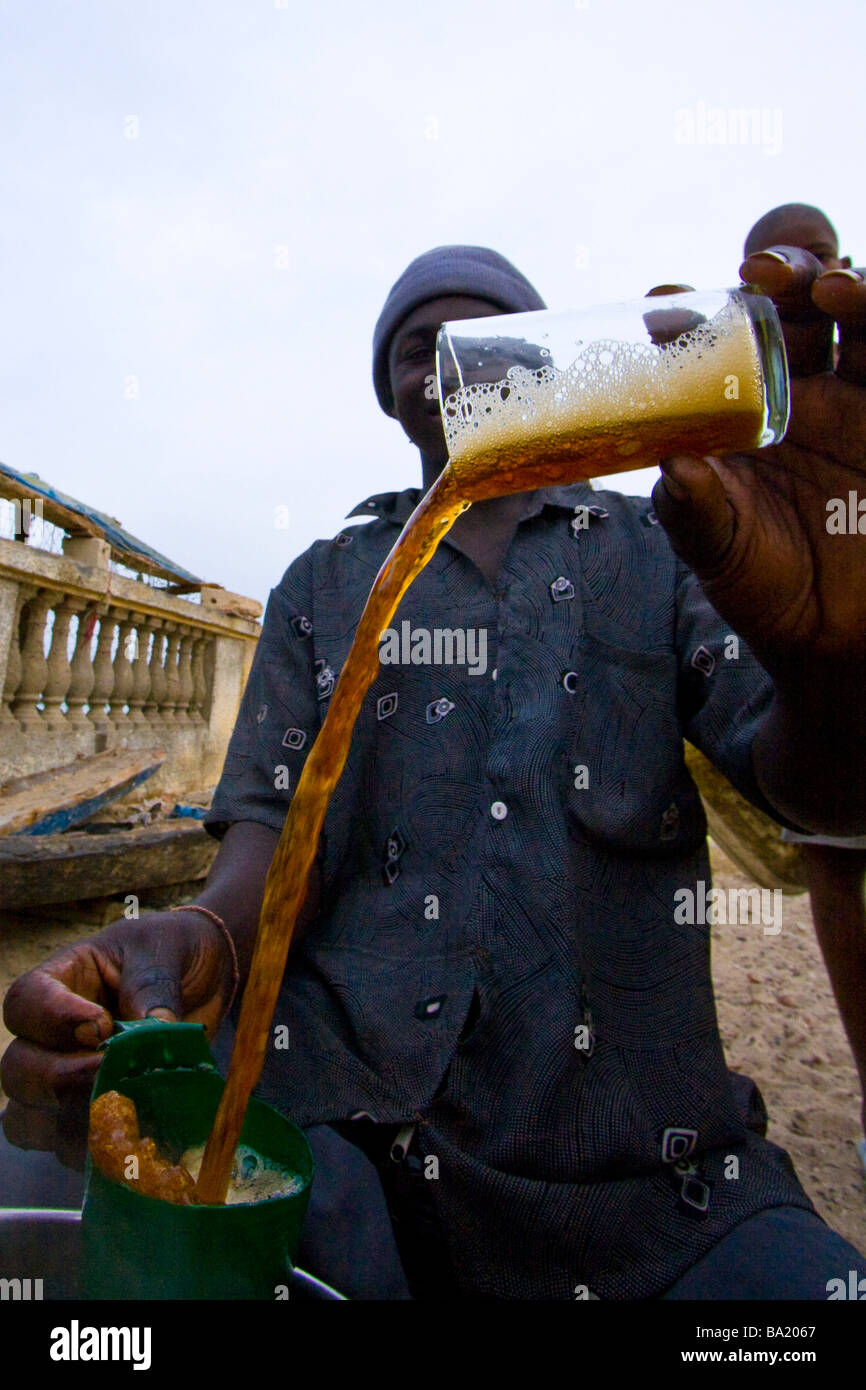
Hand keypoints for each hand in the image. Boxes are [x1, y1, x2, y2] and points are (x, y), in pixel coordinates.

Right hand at [1, 910, 234, 1165]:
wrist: (207, 976)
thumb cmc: (173, 953)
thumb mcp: (164, 953)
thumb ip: (153, 987)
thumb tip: (155, 1030)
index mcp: (60, 982)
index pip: (25, 1003)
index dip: (52, 1020)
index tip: (101, 1026)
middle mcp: (51, 1035)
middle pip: (17, 1069)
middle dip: (60, 1079)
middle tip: (110, 1073)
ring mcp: (66, 1080)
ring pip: (26, 1118)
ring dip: (69, 1121)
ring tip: (122, 1109)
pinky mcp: (90, 1116)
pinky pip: (67, 1148)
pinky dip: (95, 1151)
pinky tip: (135, 1138)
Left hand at [651, 250, 865, 678]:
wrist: (837, 639)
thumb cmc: (767, 585)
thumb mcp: (718, 549)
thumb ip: (695, 509)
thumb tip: (676, 464)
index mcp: (745, 407)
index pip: (721, 337)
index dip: (695, 310)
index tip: (663, 304)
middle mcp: (807, 388)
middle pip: (801, 298)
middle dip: (783, 265)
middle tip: (758, 275)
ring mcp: (863, 399)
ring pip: (865, 312)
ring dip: (849, 283)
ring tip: (828, 288)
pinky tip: (864, 310)